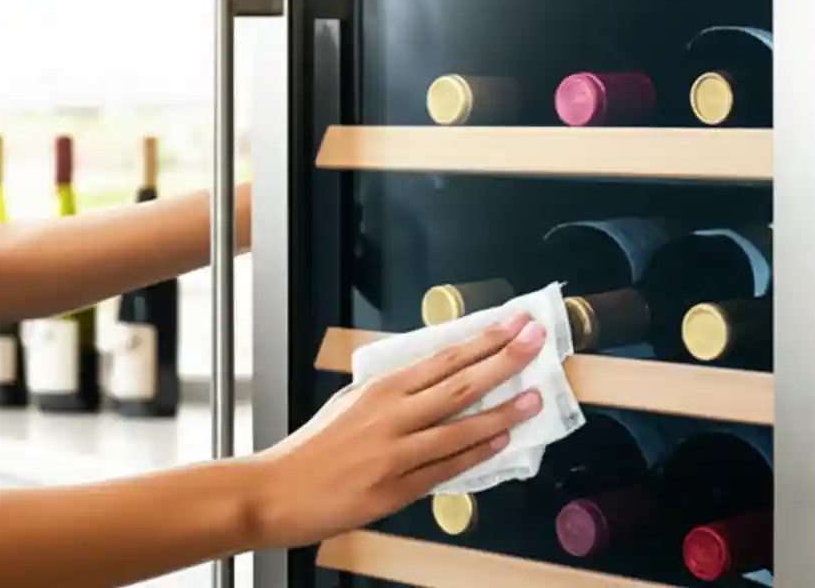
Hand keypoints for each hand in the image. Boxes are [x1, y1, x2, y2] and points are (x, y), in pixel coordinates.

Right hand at [246, 313, 545, 548]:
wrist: (277, 490)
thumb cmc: (313, 447)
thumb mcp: (351, 402)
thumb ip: (393, 392)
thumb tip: (435, 378)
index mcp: (382, 389)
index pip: (445, 357)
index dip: (485, 338)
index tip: (515, 322)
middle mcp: (392, 416)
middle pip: (460, 383)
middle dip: (504, 360)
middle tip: (537, 342)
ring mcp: (397, 453)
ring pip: (461, 427)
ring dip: (502, 412)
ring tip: (534, 399)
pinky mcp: (397, 488)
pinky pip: (447, 468)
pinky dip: (476, 454)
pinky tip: (501, 442)